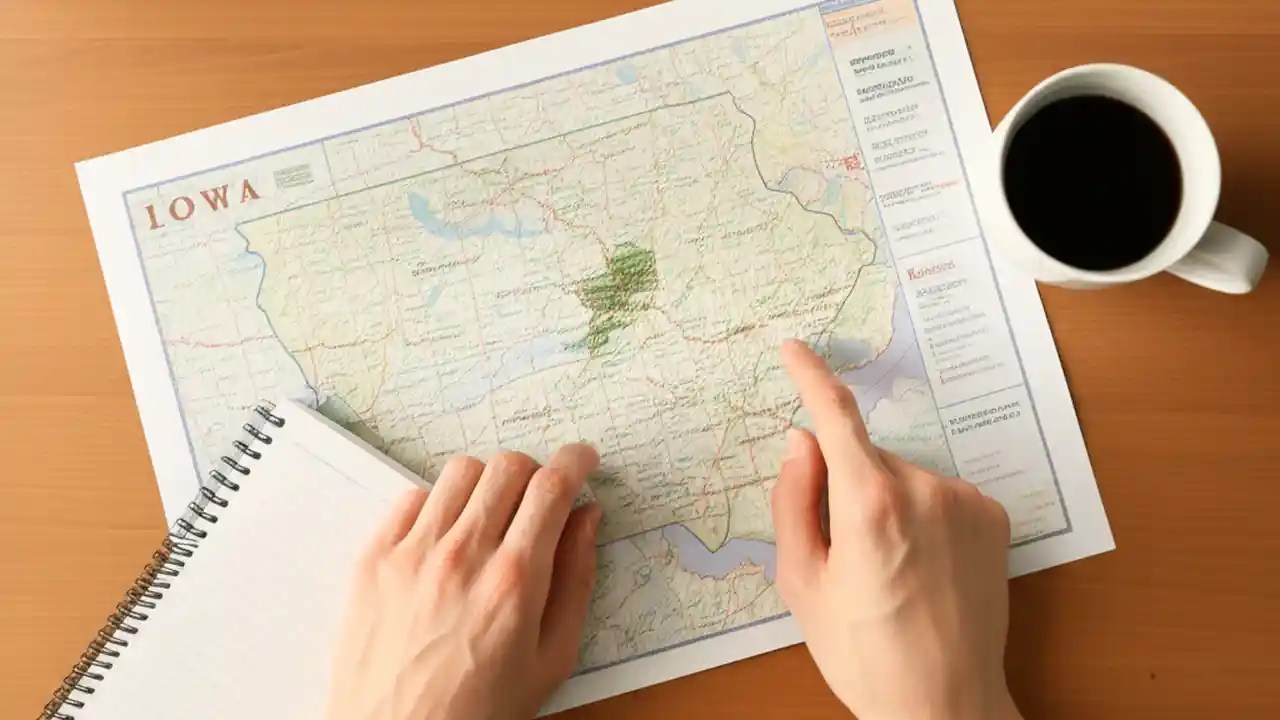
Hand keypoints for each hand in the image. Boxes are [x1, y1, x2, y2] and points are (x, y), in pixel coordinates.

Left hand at [326, 446, 602, 719]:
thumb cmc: (478, 712)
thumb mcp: (552, 658)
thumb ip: (576, 579)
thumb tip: (587, 519)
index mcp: (515, 581)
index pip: (552, 487)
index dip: (575, 462)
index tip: (582, 461)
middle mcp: (463, 556)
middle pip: (508, 466)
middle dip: (535, 471)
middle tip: (539, 497)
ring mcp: (412, 554)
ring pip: (460, 472)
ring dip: (487, 482)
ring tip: (491, 515)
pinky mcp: (374, 559)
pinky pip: (412, 497)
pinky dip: (439, 504)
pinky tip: (447, 536)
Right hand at [772, 340, 1021, 719]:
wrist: (944, 704)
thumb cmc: (863, 652)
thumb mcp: (802, 582)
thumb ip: (793, 499)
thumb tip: (800, 441)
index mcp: (868, 504)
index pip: (834, 416)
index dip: (810, 376)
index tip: (795, 349)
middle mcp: (924, 488)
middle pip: (866, 459)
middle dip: (847, 488)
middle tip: (845, 555)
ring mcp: (966, 500)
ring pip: (904, 477)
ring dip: (888, 505)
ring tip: (891, 573)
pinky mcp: (994, 515)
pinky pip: (940, 494)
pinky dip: (923, 516)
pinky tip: (923, 567)